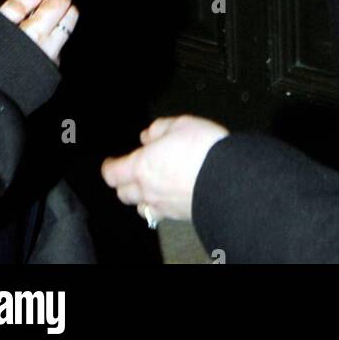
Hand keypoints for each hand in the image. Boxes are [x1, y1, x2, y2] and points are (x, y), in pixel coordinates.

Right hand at [0, 0, 77, 64]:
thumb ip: (20, 4)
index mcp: (38, 34)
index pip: (61, 0)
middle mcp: (51, 49)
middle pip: (71, 15)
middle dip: (61, 0)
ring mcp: (51, 64)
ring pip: (62, 34)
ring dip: (53, 22)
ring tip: (31, 17)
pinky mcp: (49, 77)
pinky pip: (53, 51)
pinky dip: (45, 40)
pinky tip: (27, 42)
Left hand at [101, 115, 228, 223]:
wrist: (228, 179)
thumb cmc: (203, 149)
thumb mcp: (181, 124)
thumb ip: (160, 128)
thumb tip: (147, 135)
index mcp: (142, 166)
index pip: (113, 174)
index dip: (109, 168)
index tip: (110, 163)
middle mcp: (148, 190)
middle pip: (124, 194)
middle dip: (124, 183)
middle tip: (131, 173)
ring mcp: (164, 206)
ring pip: (141, 208)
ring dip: (141, 198)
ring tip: (150, 187)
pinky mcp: (180, 216)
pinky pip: (161, 214)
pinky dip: (160, 206)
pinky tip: (170, 196)